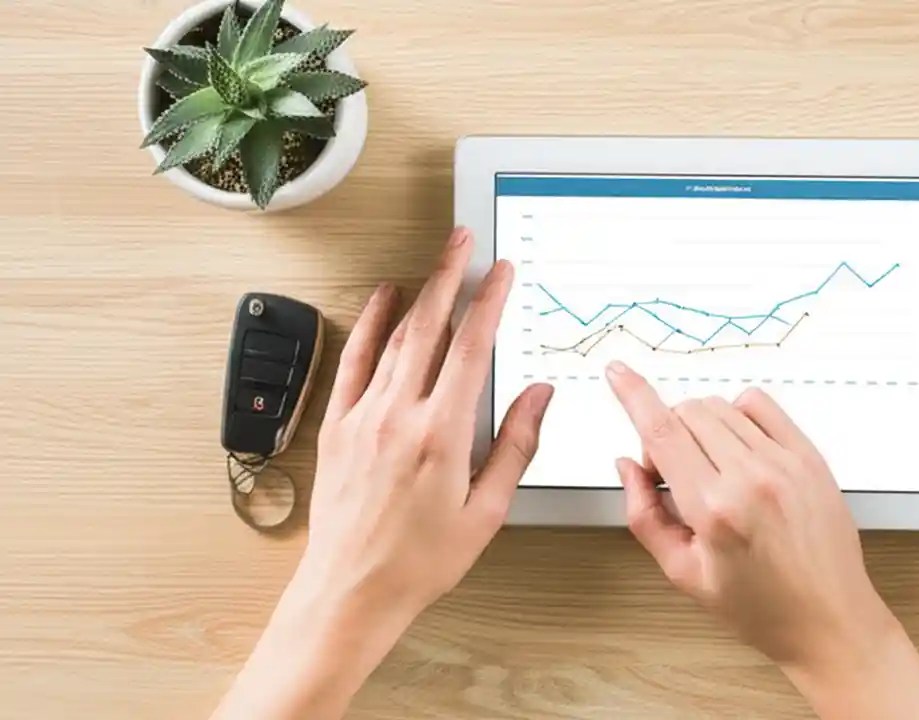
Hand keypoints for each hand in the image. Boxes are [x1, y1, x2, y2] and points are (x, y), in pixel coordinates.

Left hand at [301, 227, 551, 625]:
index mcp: (441, 435)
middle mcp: (397, 416)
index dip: (489, 302)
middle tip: (463, 241)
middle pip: (428, 327)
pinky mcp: (337, 427)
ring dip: (418, 294)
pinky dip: (369, 325)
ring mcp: (362, 418)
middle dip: (449, 276)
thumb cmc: (420, 560)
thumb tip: (537, 395)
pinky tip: (382, 300)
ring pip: (393, 338)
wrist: (351, 590)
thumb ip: (516, 445)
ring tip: (436, 262)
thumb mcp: (486, 511)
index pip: (470, 349)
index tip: (501, 272)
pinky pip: (354, 361)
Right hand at [606, 361, 918, 718]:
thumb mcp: (684, 574)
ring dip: (700, 427)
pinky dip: (738, 414)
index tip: (618, 373)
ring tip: (711, 471)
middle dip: (666, 436)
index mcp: (714, 510)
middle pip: (686, 414)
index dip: (633, 394)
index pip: (662, 432)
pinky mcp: (810, 456)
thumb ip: (645, 515)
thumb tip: (627, 465)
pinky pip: (761, 405)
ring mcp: (785, 463)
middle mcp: (751, 478)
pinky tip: (738, 448)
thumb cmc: (761, 608)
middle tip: (674, 478)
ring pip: (721, 406)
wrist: (830, 621)